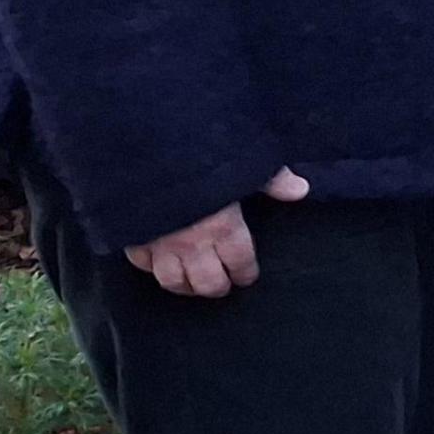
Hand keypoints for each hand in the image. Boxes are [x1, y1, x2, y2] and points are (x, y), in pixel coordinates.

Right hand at [124, 167, 311, 296]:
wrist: (146, 147)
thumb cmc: (200, 153)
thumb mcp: (243, 160)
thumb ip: (271, 179)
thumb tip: (300, 190)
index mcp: (224, 227)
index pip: (240, 263)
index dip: (245, 273)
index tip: (247, 276)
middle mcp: (192, 242)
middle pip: (207, 283)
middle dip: (217, 287)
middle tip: (222, 284)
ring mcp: (159, 243)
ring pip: (173, 281)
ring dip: (185, 286)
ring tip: (192, 284)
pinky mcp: (134, 237)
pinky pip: (141, 264)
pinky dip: (150, 268)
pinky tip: (157, 264)